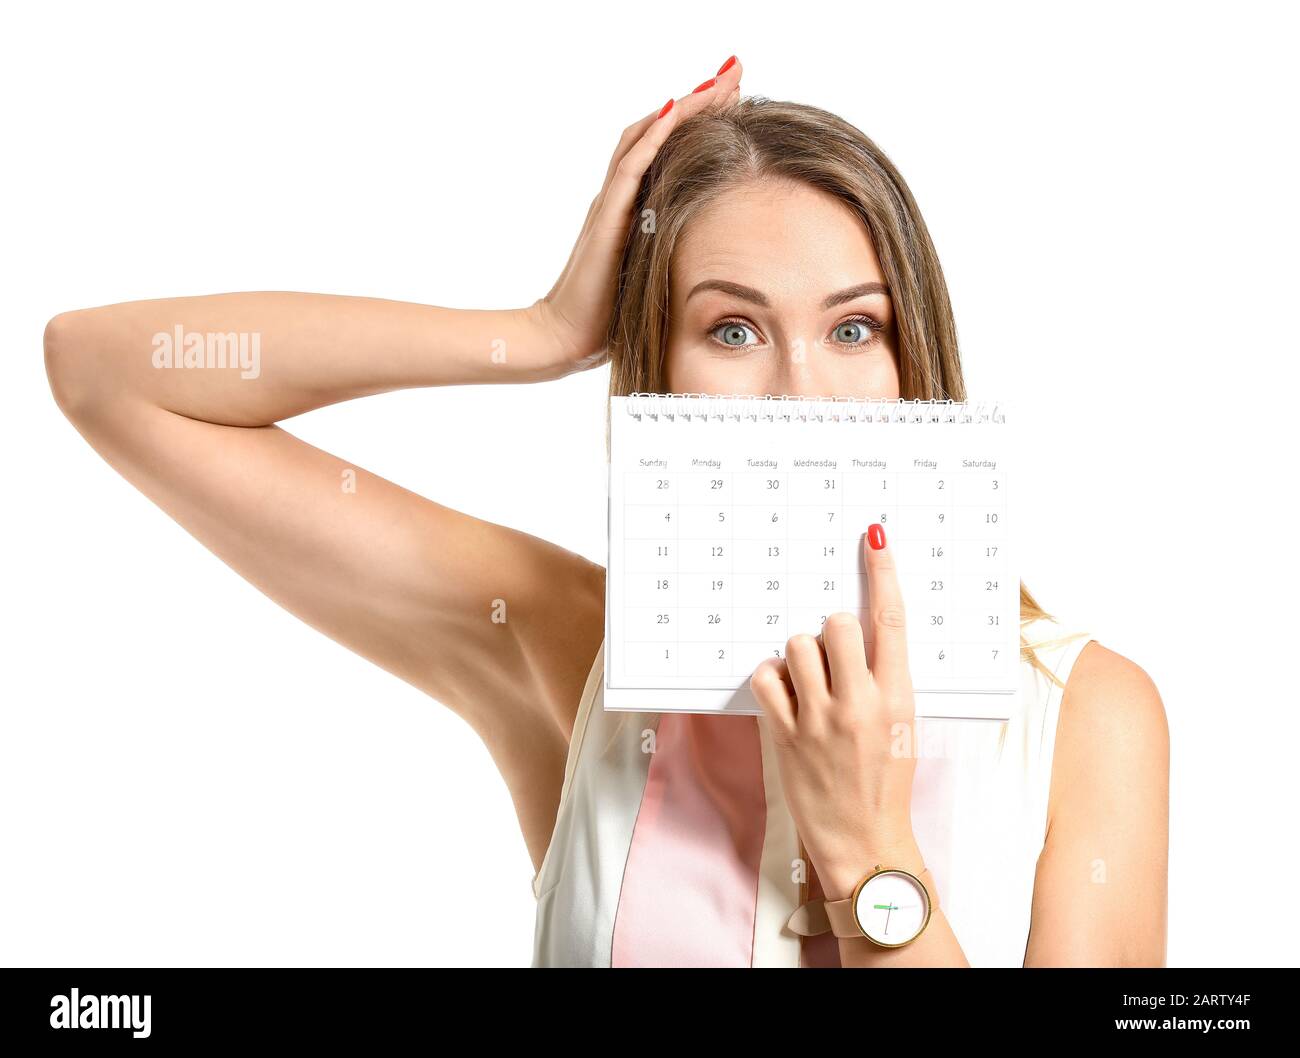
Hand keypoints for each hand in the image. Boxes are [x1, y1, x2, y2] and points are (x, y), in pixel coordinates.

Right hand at [524, 56, 742, 375]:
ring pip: (646, 137)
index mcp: (634, 208)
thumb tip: (715, 262)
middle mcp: (621, 196)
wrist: (564, 339)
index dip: (700, 120)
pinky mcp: (606, 219)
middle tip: (736, 68)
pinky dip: (653, 136)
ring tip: (718, 79)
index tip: (737, 95)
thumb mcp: (652, 276)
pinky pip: (630, 166)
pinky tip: (677, 109)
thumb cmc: (607, 319)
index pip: (668, 149)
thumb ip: (673, 255)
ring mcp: (611, 204)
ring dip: (683, 105)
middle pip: (660, 130)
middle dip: (700, 98)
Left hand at [750, 523, 923, 900]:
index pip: (891, 621)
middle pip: (836, 625)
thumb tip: (861, 635)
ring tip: (808, 682)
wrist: (864, 840)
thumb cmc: (885, 782)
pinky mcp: (786, 735)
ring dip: (800, 655)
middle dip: (831, 631)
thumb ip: (884, 679)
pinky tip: (784, 695)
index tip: (874, 540)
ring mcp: (819, 719)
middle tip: (831, 657)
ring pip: (797, 646)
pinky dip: (772, 680)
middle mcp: (859, 703)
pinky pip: (767, 679)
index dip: (883, 573)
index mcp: (898, 697)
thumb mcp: (902, 726)